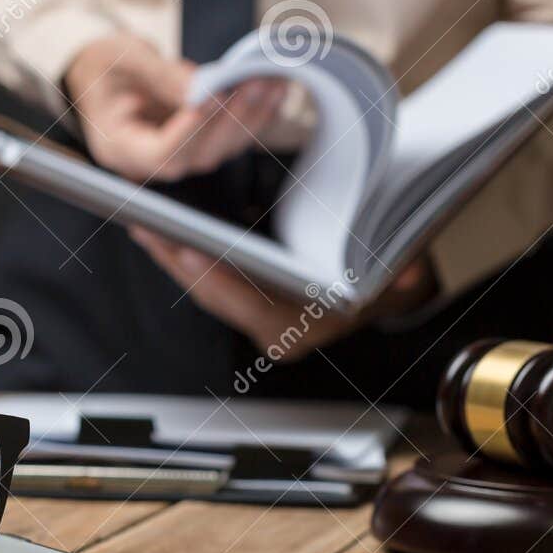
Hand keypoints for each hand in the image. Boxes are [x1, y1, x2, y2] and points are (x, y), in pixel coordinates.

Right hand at [63, 34, 286, 181]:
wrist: (101, 73)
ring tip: (272, 81)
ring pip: (221, 148)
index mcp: (121, 146)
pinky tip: (273, 90)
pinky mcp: (197, 142)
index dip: (192, 130)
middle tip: (256, 83)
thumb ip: (160, 74)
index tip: (215, 95)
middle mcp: (150, 160)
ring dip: (251, 116)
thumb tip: (200, 86)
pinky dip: (254, 114)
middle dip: (232, 119)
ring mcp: (176, 154)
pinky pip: (229, 136)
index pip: (162, 153)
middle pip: (199, 155)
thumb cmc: (103, 67)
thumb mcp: (121, 58)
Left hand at [129, 227, 438, 357]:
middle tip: (146, 226)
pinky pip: (208, 280)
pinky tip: (158, 227)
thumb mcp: (402, 269)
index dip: (219, 280)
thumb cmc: (390, 273)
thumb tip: (411, 268)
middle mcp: (277, 331)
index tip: (188, 250)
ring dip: (171, 255)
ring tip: (141, 221)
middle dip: (179, 262)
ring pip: (205, 290)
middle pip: (217, 297)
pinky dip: (183, 254)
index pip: (254, 309)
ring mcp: (258, 317)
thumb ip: (405, 272)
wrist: (389, 287)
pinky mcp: (244, 300)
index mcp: (309, 328)